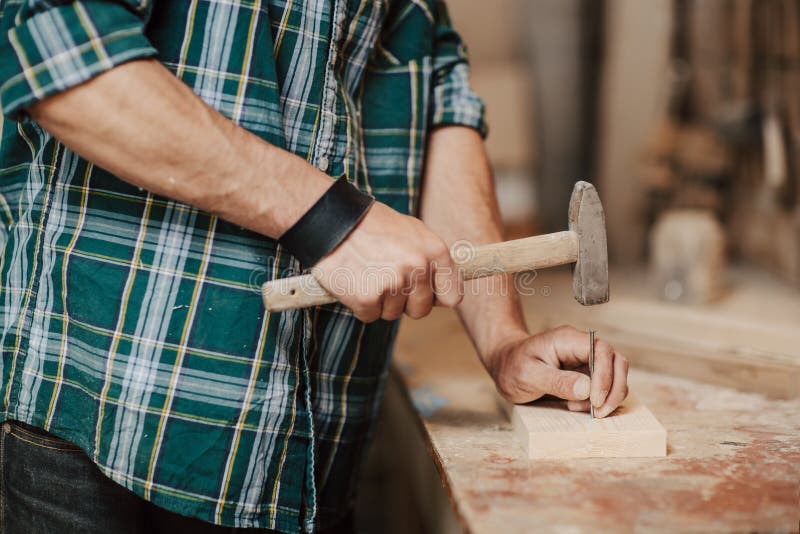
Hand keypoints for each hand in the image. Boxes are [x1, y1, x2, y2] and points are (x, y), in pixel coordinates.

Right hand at [313, 201, 462, 322]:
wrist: (332, 220)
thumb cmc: (373, 225)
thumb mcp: (413, 232)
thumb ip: (432, 259)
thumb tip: (447, 290)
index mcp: (435, 252)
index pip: (453, 296)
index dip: (436, 298)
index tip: (425, 294)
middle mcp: (418, 268)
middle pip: (421, 310)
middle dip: (405, 302)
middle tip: (385, 280)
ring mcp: (393, 284)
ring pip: (393, 314)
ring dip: (380, 301)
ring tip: (367, 273)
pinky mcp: (367, 298)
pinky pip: (370, 316)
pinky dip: (360, 305)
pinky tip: (354, 281)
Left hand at [486, 325, 628, 417]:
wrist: (505, 366)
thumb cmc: (512, 366)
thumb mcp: (528, 375)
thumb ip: (557, 381)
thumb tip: (586, 389)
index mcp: (568, 340)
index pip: (602, 351)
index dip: (605, 376)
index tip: (594, 400)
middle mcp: (581, 347)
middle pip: (616, 361)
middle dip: (614, 389)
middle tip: (599, 412)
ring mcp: (585, 361)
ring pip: (615, 375)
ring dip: (608, 396)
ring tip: (584, 409)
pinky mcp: (585, 374)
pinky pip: (604, 386)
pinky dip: (598, 400)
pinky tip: (578, 406)